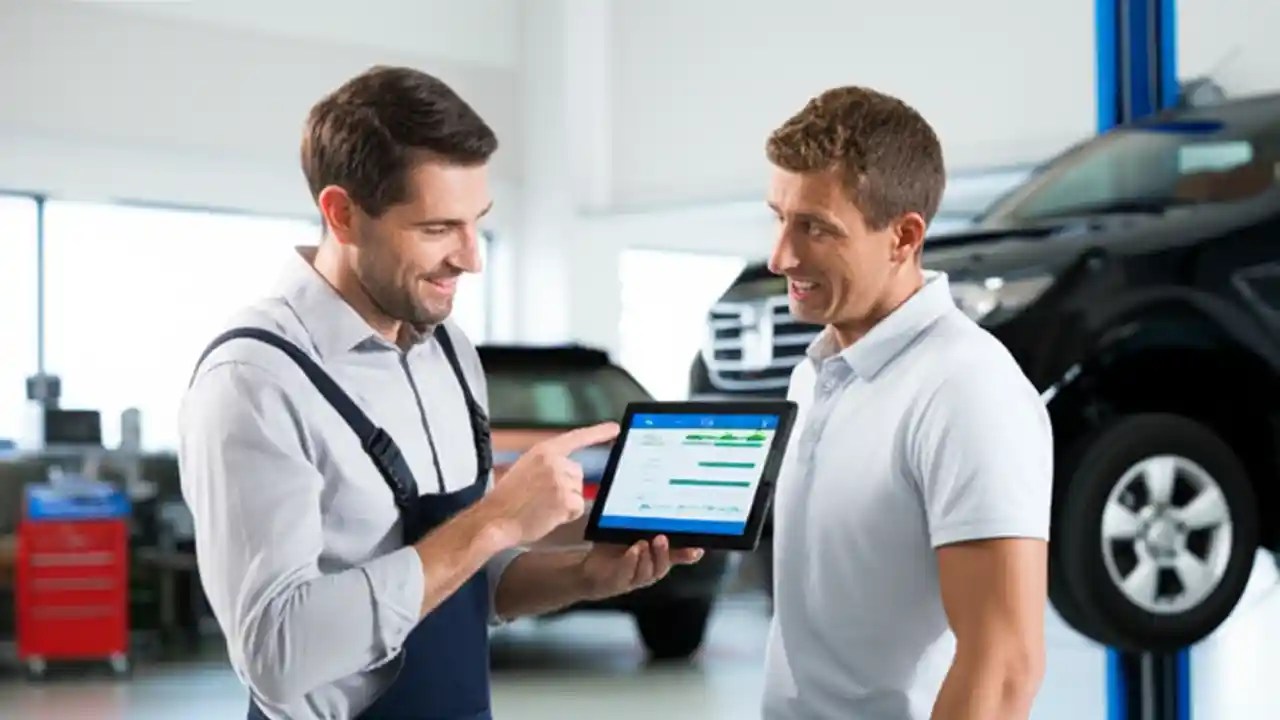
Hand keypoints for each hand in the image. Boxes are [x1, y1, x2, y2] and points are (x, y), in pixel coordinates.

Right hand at [478, 422, 619, 546]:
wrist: (494, 519)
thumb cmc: (506, 500)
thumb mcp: (525, 470)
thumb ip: (547, 466)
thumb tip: (567, 473)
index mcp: (543, 451)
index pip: (576, 437)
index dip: (597, 433)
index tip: (615, 428)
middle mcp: (554, 462)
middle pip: (577, 474)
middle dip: (567, 487)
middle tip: (543, 499)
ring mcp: (560, 480)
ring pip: (578, 492)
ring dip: (566, 502)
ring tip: (542, 507)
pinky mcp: (565, 499)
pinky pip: (578, 507)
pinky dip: (567, 515)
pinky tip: (548, 516)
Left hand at [577, 535, 704, 600]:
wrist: (587, 571)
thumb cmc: (613, 552)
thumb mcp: (631, 537)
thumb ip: (649, 530)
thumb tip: (666, 518)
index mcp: (655, 560)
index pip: (676, 558)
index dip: (687, 555)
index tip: (697, 549)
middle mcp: (648, 572)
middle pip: (661, 566)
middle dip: (664, 553)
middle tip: (662, 538)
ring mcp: (633, 580)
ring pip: (646, 573)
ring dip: (646, 558)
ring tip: (643, 543)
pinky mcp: (617, 583)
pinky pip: (627, 574)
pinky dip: (630, 562)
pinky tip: (632, 551)